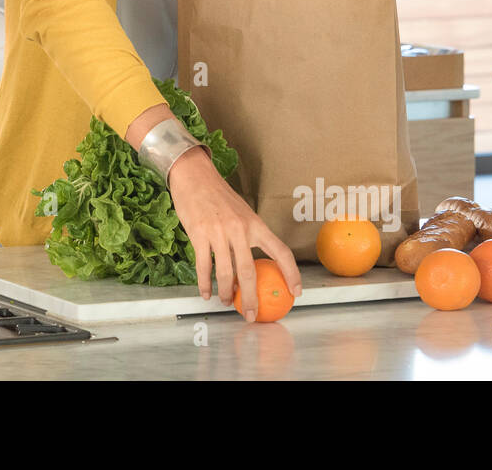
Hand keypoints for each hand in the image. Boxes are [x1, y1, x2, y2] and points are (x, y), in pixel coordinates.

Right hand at [167, 147, 302, 321]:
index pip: (281, 251)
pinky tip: (206, 292)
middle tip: (251, 314)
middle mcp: (240, 229)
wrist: (195, 176)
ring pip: (226, 272)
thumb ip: (249, 234)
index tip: (296, 291)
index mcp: (255, 224)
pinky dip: (205, 283)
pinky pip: (204, 266)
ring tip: (226, 302)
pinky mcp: (199, 234)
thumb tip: (255, 262)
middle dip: (251, 298)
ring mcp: (219, 232)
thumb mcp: (242, 212)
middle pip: (249, 271)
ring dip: (226, 292)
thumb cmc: (219, 195)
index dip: (292, 274)